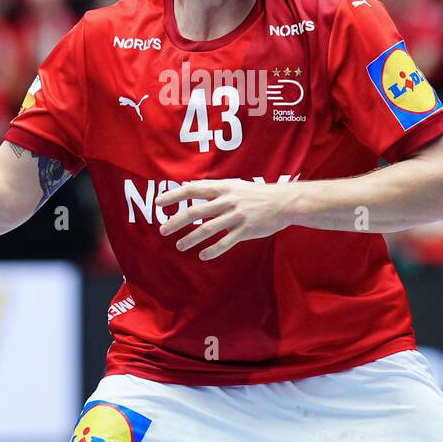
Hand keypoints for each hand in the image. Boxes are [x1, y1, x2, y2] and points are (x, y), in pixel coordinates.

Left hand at [156, 179, 295, 259]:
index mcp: (223, 188)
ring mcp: (236, 216)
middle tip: (163, 230)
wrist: (283, 202)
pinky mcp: (246, 230)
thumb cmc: (256, 194)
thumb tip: (190, 187)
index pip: (193, 189)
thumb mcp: (234, 185)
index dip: (175, 195)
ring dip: (191, 238)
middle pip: (195, 211)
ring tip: (179, 245)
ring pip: (207, 229)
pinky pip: (226, 242)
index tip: (159, 203)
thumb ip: (213, 188)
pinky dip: (213, 250)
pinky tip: (203, 256)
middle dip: (176, 221)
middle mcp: (227, 201)